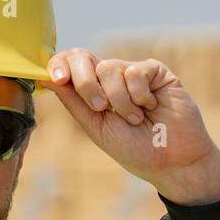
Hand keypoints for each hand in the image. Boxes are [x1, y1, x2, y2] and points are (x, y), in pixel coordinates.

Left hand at [38, 48, 219, 204]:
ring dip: (119, 100)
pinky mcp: (156, 71)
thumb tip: (46, 77)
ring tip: (136, 118)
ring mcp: (133, 72)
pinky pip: (135, 71)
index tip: (57, 77)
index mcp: (93, 91)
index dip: (59, 63)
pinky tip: (151, 107)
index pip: (69, 64)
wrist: (172, 162)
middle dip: (85, 82)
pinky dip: (139, 95)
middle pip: (83, 57)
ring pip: (109, 67)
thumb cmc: (135, 150)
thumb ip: (74, 101)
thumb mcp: (97, 127)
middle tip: (100, 107)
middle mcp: (111, 78)